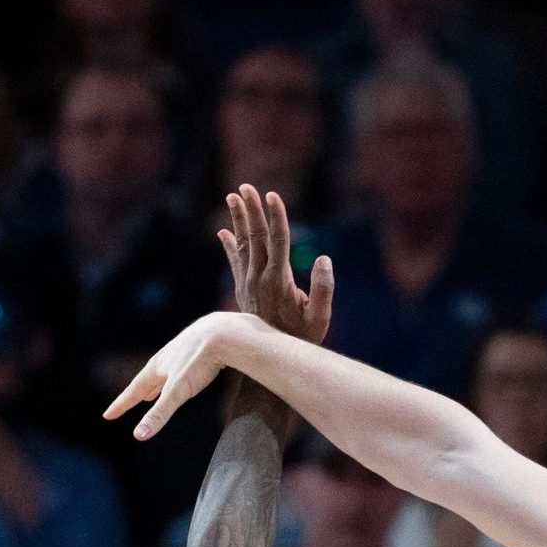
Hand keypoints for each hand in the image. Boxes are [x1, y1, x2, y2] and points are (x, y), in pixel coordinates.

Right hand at [105, 311, 262, 439]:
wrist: (224, 332)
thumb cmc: (199, 362)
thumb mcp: (177, 392)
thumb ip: (159, 414)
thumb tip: (139, 436)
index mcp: (156, 368)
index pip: (133, 391)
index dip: (121, 405)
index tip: (107, 415)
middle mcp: (165, 359)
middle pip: (147, 381)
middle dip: (137, 394)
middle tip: (127, 402)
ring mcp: (182, 352)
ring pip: (164, 373)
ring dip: (156, 384)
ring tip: (151, 392)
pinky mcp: (199, 348)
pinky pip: (183, 365)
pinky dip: (176, 375)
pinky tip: (182, 375)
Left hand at [220, 184, 332, 343]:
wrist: (269, 359)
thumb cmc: (301, 338)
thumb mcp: (321, 317)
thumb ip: (323, 288)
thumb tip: (323, 258)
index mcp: (279, 280)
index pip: (278, 240)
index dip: (276, 216)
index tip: (272, 195)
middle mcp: (259, 278)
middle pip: (256, 236)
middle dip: (251, 210)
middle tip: (246, 187)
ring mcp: (247, 283)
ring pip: (242, 244)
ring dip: (238, 220)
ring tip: (232, 197)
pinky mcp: (242, 290)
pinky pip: (234, 261)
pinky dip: (229, 245)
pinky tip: (223, 232)